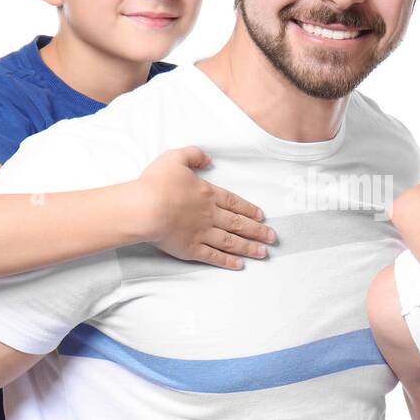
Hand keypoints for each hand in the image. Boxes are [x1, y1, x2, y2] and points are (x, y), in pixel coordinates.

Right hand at [136, 147, 275, 267]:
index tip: (262, 216)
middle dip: (258, 231)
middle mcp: (209, 214)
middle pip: (238, 223)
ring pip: (231, 242)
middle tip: (273, 237)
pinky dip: (228, 261)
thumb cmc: (157, 183)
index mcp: (207, 193)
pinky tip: (239, 265)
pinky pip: (214, 256)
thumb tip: (208, 159)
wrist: (146, 208)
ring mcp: (202, 233)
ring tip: (263, 253)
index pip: (234, 202)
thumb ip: (193, 155)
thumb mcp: (175, 158)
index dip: (249, 209)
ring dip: (249, 247)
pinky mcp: (191, 249)